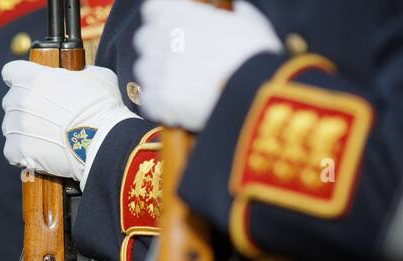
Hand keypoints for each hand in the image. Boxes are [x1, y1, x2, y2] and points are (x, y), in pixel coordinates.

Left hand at [2, 62, 139, 184]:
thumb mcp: (96, 77)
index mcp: (34, 77)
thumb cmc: (103, 108)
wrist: (103, 143)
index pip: (11, 71)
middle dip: (24, 108)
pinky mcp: (18, 150)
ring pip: (10, 127)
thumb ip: (79, 73)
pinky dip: (21, 154)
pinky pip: (11, 151)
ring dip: (23, 132)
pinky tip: (37, 154)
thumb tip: (81, 76)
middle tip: (44, 117)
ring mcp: (17, 126)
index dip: (19, 79)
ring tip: (43, 139)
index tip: (27, 86)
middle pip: (10, 101)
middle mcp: (20, 99)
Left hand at [134, 0, 281, 130]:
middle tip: (177, 62)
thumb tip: (219, 12)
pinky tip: (180, 108)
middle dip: (157, 48)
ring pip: (143, 72)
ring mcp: (160, 69)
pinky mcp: (160, 100)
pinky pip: (149, 102)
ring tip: (181, 87)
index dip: (162, 21)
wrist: (258, 91)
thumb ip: (223, 12)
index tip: (171, 30)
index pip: (152, 10)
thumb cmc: (257, 53)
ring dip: (158, 77)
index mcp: (181, 13)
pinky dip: (162, 106)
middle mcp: (164, 37)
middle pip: (144, 40)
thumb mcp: (244, 19)